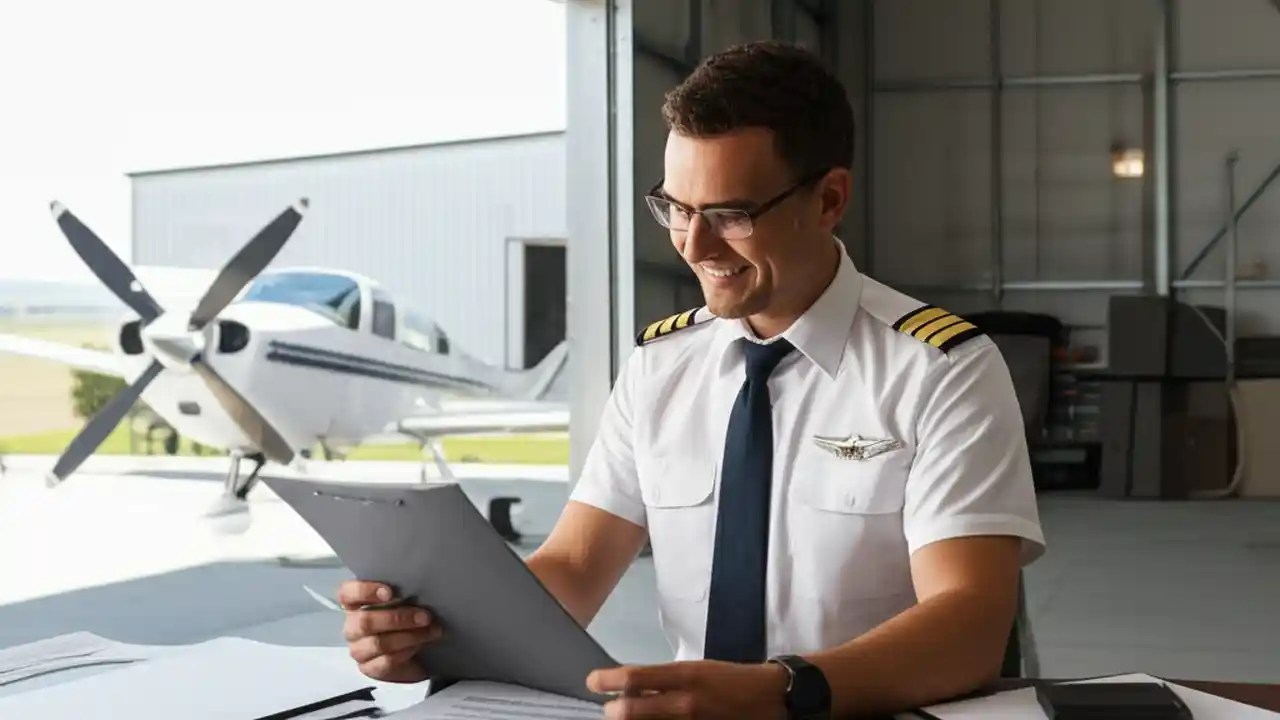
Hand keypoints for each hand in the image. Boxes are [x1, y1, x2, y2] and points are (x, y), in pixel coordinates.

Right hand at [339, 581, 441, 682]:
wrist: (413, 656)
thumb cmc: (405, 622)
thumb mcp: (403, 604)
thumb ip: (402, 596)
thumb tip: (420, 589)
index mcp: (355, 605)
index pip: (347, 593)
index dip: (365, 591)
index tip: (390, 592)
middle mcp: (352, 627)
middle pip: (365, 621)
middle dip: (399, 618)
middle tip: (425, 616)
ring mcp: (358, 650)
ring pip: (379, 643)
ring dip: (410, 636)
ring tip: (431, 631)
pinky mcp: (369, 668)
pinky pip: (387, 661)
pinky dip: (407, 651)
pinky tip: (420, 645)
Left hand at [586, 660, 788, 718]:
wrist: (769, 698)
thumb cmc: (729, 679)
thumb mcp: (695, 669)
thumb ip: (663, 680)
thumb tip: (630, 687)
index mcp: (684, 676)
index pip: (633, 678)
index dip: (606, 680)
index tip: (593, 681)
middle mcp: (683, 703)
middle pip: (629, 712)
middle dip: (612, 711)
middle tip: (609, 708)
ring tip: (629, 717)